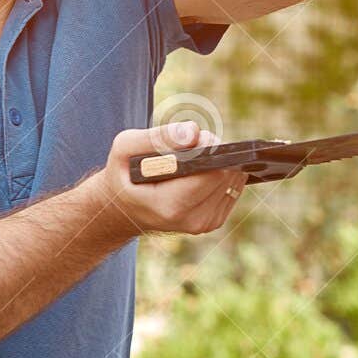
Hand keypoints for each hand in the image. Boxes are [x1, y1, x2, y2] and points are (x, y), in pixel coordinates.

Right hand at [100, 121, 245, 236]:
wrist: (124, 209)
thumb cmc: (125, 174)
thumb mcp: (125, 147)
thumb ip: (158, 136)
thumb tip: (194, 133)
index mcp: (170, 206)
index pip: (211, 173)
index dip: (209, 150)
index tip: (197, 138)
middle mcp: (192, 221)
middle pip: (226, 175)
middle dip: (214, 153)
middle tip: (192, 146)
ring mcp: (205, 223)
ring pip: (233, 180)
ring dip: (219, 162)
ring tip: (193, 159)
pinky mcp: (214, 220)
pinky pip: (233, 187)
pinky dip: (221, 173)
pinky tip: (201, 170)